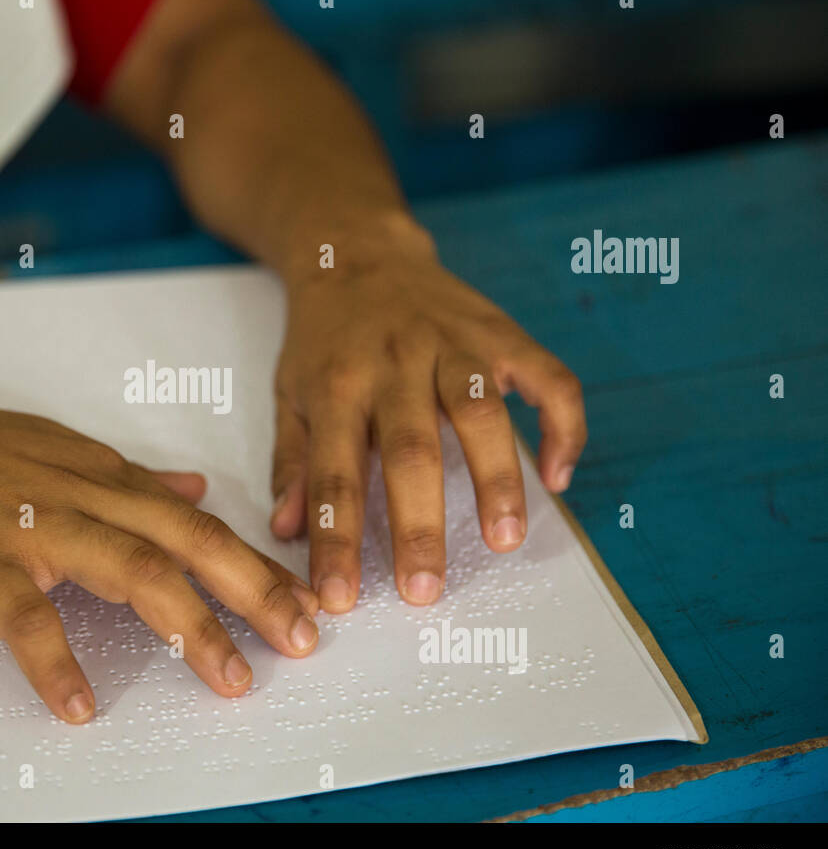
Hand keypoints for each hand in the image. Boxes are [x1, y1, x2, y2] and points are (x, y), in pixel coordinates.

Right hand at [0, 385, 320, 722]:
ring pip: (128, 571)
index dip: (257, 562)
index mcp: (100, 475)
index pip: (196, 522)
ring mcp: (29, 527)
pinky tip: (78, 704)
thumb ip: (130, 477)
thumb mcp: (57, 450)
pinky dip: (54, 662)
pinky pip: (24, 616)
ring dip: (187, 627)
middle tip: (304, 638)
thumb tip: (195, 489)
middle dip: (254, 590)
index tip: (306, 599)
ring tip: (229, 678)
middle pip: (186, 542)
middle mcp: (80, 495)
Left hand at [269, 214, 586, 610]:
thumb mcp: (288, 393)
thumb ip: (293, 462)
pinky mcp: (499, 331)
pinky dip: (560, 425)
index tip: (342, 597)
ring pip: (480, 413)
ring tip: (505, 540)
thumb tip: (288, 532)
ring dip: (497, 478)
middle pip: (410, 451)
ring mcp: (452, 344)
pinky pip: (545, 376)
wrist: (355, 251)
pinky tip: (559, 476)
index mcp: (336, 386)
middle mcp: (394, 364)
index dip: (337, 540)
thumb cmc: (322, 338)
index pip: (334, 475)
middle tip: (426, 590)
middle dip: (418, 526)